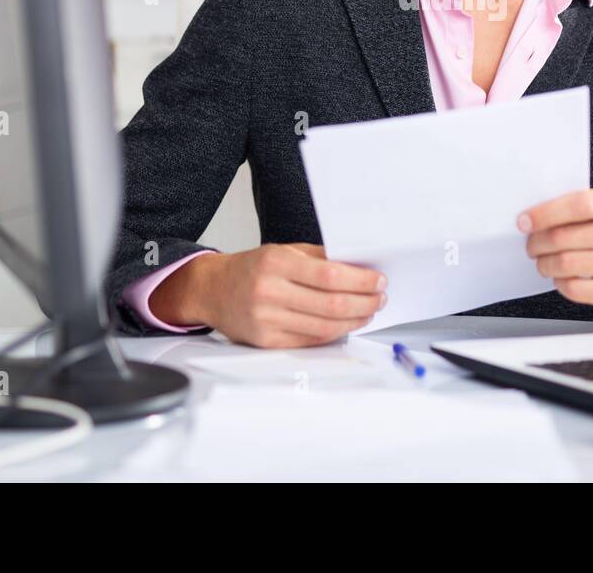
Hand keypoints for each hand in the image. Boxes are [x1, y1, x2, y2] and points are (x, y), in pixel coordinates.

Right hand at [152, 243, 386, 347]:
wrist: (212, 290)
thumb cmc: (252, 268)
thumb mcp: (284, 251)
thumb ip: (319, 258)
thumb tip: (360, 267)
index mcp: (276, 262)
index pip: (330, 274)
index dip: (361, 280)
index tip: (379, 280)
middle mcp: (269, 291)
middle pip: (331, 303)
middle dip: (364, 302)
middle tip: (380, 298)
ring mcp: (267, 319)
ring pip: (324, 326)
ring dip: (354, 320)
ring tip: (369, 311)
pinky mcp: (266, 341)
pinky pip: (310, 340)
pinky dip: (334, 332)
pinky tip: (347, 324)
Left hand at [520, 188, 592, 312]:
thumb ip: (586, 207)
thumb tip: (537, 216)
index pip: (580, 205)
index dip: (546, 213)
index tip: (524, 221)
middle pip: (568, 237)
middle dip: (539, 242)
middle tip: (531, 245)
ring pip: (569, 265)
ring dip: (545, 264)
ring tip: (543, 262)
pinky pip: (578, 290)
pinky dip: (561, 283)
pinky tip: (561, 278)